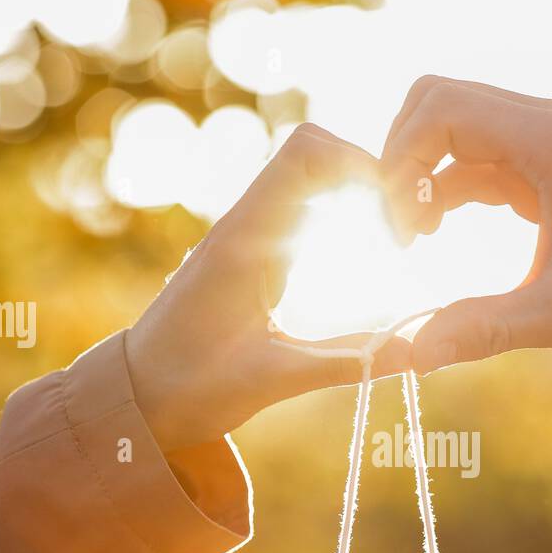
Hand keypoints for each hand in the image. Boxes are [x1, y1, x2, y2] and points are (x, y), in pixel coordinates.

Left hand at [125, 124, 409, 452]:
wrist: (133, 399)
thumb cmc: (187, 391)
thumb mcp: (271, 382)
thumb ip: (346, 362)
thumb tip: (418, 352)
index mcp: (243, 241)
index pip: (306, 154)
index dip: (361, 165)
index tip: (396, 215)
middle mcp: (243, 225)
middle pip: (314, 154)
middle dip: (368, 175)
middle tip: (404, 227)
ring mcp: (245, 235)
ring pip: (307, 176)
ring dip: (353, 191)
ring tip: (392, 238)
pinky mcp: (249, 252)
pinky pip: (298, 205)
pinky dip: (336, 212)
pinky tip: (360, 254)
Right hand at [381, 78, 551, 371]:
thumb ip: (479, 328)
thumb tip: (408, 356)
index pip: (441, 109)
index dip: (399, 159)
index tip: (396, 225)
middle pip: (443, 103)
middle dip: (404, 159)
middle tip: (399, 229)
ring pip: (463, 127)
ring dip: (427, 174)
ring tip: (415, 238)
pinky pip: (488, 155)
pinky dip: (455, 184)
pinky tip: (440, 231)